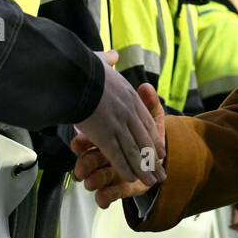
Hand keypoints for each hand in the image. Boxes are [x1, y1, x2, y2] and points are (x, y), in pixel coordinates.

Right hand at [70, 53, 163, 198]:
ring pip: (135, 151)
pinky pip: (117, 156)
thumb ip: (108, 60)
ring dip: (143, 169)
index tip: (160, 149)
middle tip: (162, 172)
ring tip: (152, 183)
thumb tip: (113, 54)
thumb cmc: (83, 67)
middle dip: (154, 159)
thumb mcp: (101, 60)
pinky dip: (125, 168)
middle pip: (144, 139)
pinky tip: (130, 179)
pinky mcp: (105, 135)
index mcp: (128, 96)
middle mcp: (128, 112)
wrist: (76, 74)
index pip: (146, 121)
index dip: (153, 137)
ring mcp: (118, 124)